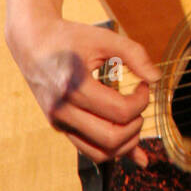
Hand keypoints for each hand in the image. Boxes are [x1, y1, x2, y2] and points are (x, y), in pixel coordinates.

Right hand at [6, 15, 157, 166]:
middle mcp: (63, 110)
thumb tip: (156, 79)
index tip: (143, 85)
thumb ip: (134, 53)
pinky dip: (113, 152)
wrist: (33, 44)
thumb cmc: (71, 39)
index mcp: (73, 86)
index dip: (142, 100)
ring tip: (133, 119)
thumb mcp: (104, 37)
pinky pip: (90, 151)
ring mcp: (59, 122)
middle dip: (136, 124)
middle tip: (139, 103)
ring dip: (127, 143)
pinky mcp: (60, 128)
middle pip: (112, 138)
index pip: (120, 111)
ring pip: (101, 153)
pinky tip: (133, 150)